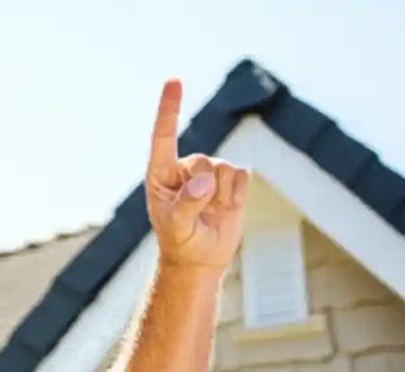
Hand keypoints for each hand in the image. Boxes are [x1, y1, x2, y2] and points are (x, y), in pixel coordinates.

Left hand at [146, 79, 249, 270]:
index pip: (164, 135)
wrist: (200, 258)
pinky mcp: (231, 179)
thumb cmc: (180, 241)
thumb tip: (204, 181)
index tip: (174, 80)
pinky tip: (226, 209)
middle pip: (204, 160)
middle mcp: (185, 167)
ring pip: (225, 167)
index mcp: (161, 173)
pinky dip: (237, 196)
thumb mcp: (177, 227)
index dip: (170, 108)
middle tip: (198, 213)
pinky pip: (242, 175)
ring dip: (222, 194)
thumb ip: (187, 204)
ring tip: (211, 212)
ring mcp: (209, 172)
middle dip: (206, 188)